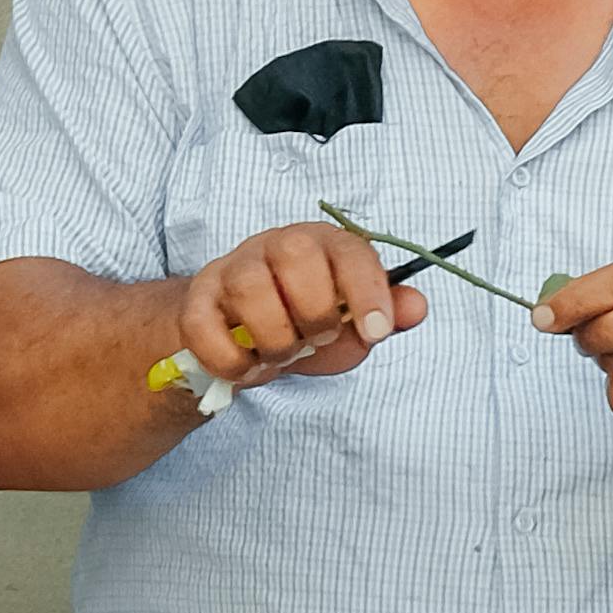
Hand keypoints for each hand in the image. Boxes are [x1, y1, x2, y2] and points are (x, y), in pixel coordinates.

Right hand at [168, 215, 428, 399]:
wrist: (242, 339)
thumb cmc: (305, 324)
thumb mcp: (352, 324)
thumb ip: (386, 314)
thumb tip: (416, 306)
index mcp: (322, 245)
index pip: (350, 251)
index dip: (367, 291)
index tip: (376, 332)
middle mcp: (274, 245)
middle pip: (295, 255)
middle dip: (315, 310)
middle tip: (317, 338)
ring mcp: (231, 270)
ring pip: (249, 288)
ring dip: (274, 339)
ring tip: (281, 356)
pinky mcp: (196, 303)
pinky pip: (205, 328)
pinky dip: (233, 362)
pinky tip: (249, 367)